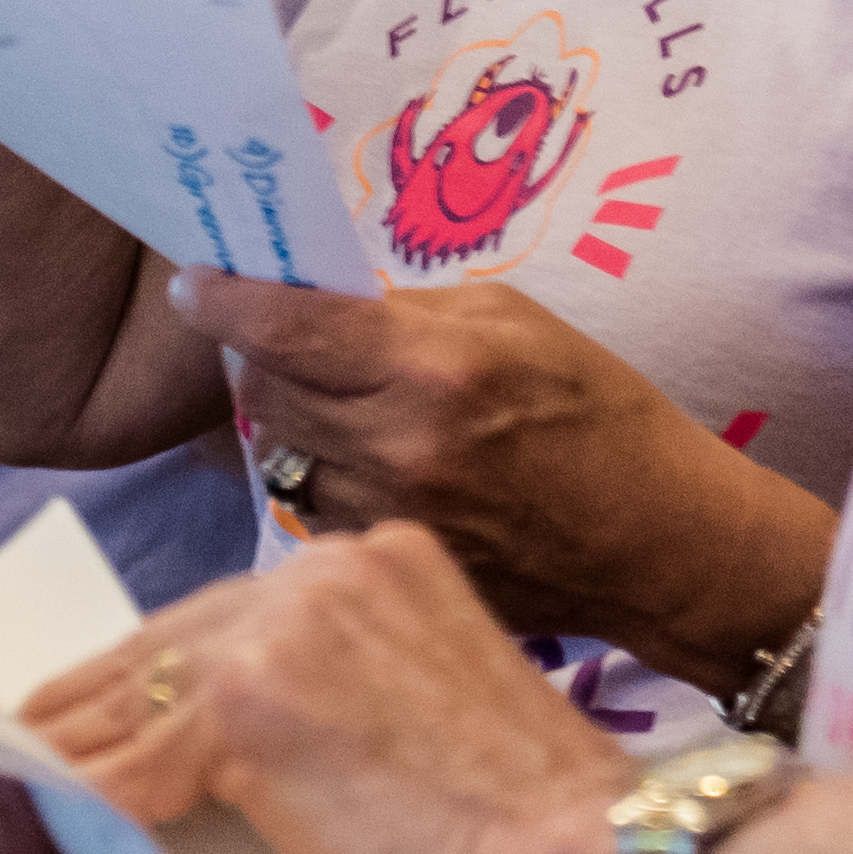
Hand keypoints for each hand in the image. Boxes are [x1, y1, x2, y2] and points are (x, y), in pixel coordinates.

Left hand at [22, 526, 633, 853]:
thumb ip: (340, 693)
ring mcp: (282, 628)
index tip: (97, 721)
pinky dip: (71, 809)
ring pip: (130, 700)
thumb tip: (233, 740)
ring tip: (2, 803)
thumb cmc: (538, 827)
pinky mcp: (246, 707)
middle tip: (15, 758)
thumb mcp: (435, 712)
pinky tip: (37, 844)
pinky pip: (124, 768)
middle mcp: (325, 569)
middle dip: (89, 710)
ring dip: (61, 759)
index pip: (224, 615)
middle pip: (161, 642)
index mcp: (376, 560)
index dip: (152, 677)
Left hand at [184, 272, 825, 693]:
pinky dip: (329, 481)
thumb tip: (320, 307)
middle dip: (261, 358)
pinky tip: (378, 469)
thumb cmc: (602, 413)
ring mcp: (389, 519)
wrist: (659, 542)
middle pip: (265, 393)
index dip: (224, 301)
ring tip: (346, 410)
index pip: (285, 328)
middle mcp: (397, 447)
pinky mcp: (392, 567)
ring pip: (281, 458)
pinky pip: (317, 513)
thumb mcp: (515, 322)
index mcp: (432, 368)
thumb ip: (407, 314)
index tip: (193, 286)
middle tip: (287, 342)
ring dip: (294, 425)